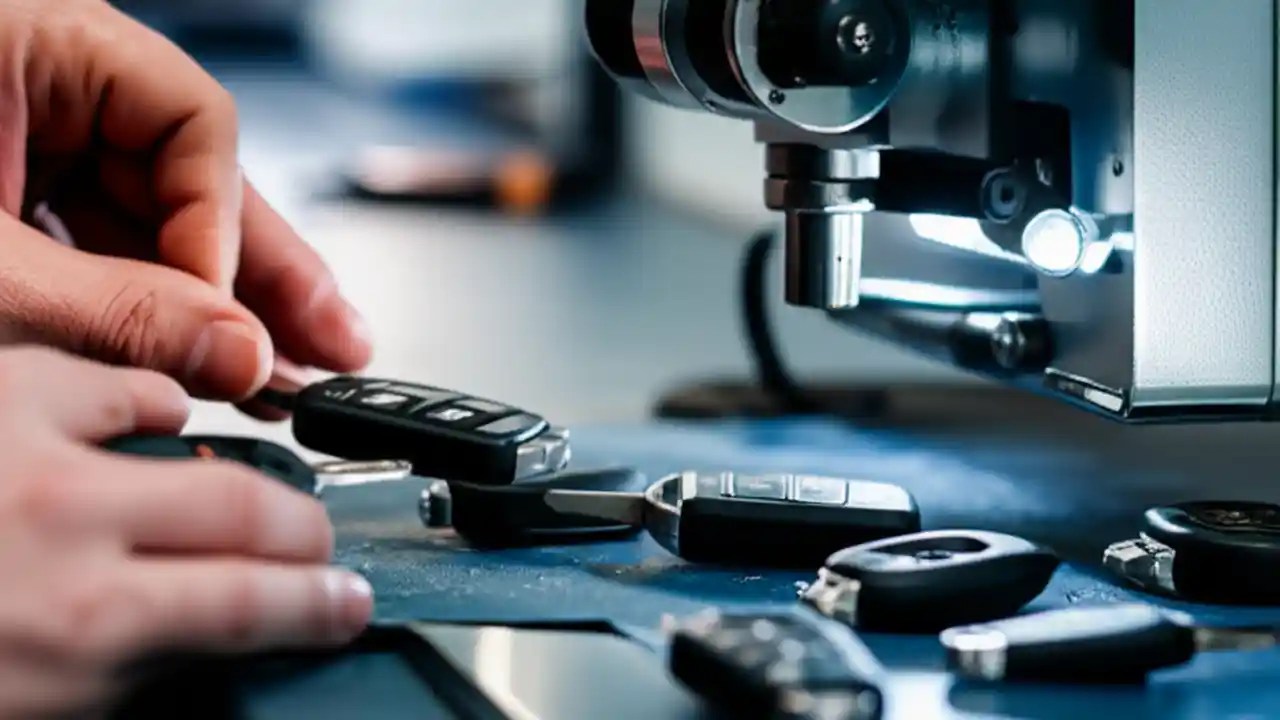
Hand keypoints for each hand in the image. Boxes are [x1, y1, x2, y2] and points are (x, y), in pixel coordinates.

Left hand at [0, 0, 371, 410]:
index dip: (223, 228)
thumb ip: (117, 311)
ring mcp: (26, 143)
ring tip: (285, 374)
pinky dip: (152, 313)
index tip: (225, 318)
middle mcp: (43, 84)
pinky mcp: (10, 200)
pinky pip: (104, 252)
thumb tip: (242, 354)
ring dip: (218, 309)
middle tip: (332, 347)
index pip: (192, 122)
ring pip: (156, 227)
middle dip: (261, 277)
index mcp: (34, 38)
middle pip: (193, 179)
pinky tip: (211, 360)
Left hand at [0, 347, 373, 717]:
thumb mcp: (34, 702)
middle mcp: (63, 521)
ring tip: (227, 491)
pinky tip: (148, 427)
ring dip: (222, 467)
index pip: (252, 605)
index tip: (344, 604)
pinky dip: (149, 403)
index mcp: (75, 624)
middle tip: (315, 548)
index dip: (319, 606)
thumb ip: (127, 668)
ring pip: (193, 428)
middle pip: (249, 509)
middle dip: (304, 534)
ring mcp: (27, 445)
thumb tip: (202, 643)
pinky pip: (115, 380)